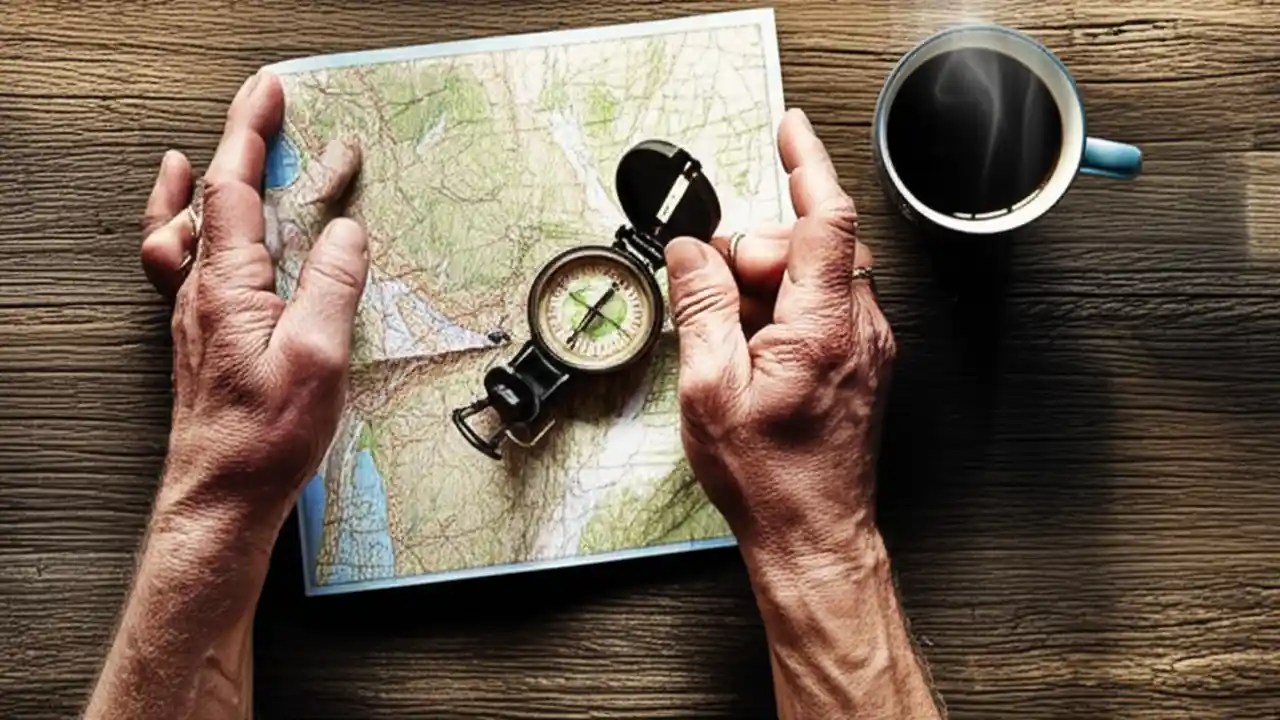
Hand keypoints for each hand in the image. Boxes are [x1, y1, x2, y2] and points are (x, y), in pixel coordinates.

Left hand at [138, 72, 367, 541]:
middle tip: (268, 114)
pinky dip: (188, 231)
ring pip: (189, 229)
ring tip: (215, 155)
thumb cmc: (264, 437)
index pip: (232, 186)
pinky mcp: (201, 339)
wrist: (221, 496)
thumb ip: (331, 285)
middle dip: (240, 146)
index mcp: (229, 285)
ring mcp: (194, 316)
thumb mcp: (317, 356)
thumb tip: (344, 232)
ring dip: (207, 183)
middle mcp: (200, 292)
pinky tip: (198, 238)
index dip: (249, 132)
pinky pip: (183, 265)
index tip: (267, 92)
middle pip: (210, 197)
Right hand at [664, 109, 894, 570]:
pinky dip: (781, 310)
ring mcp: (865, 345)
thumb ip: (701, 308)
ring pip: (816, 275)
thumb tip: (689, 252)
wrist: (814, 536)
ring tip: (733, 343)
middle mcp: (858, 328)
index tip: (787, 129)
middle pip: (811, 244)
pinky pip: (823, 306)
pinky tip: (753, 351)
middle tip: (716, 301)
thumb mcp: (710, 390)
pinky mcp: (860, 361)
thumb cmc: (769, 479)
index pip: (824, 219)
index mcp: (824, 327)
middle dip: (755, 253)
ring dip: (766, 286)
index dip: (804, 164)